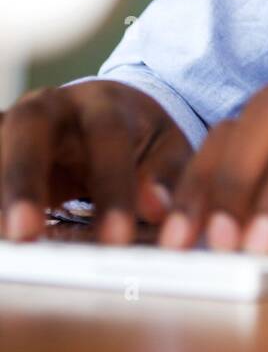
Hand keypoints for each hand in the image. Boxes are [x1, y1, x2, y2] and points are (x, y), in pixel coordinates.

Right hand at [0, 82, 191, 243]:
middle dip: (23, 180)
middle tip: (25, 234)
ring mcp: (13, 124)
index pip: (107, 135)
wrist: (105, 114)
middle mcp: (50, 106)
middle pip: (27, 129)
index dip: (112, 186)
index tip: (117, 238)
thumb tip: (156, 208)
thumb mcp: (166, 149)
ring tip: (4, 249)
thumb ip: (165, 176)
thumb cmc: (140, 138)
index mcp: (103, 102)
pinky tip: (1, 246)